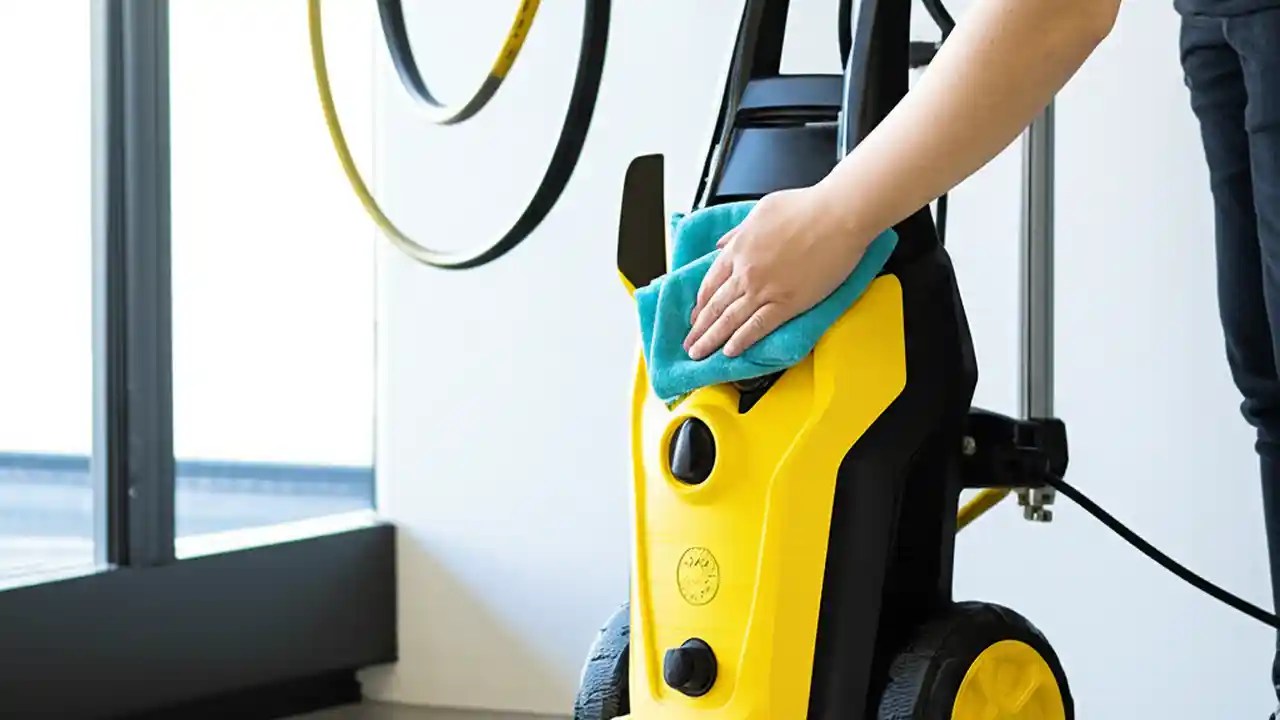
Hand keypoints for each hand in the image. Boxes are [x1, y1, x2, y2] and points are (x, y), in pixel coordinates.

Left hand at [684, 186, 873, 359]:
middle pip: (714, 306)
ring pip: (730, 320)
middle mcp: (745, 271)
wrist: (837, 215)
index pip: (710, 283)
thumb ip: (738, 231)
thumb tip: (722, 243)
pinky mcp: (787, 303)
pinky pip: (757, 327)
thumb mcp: (761, 211)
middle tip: (689, 344)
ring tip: (699, 354)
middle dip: (699, 328)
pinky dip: (741, 341)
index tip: (694, 316)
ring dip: (711, 340)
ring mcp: (764, 289)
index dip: (700, 304)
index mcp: (738, 248)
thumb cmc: (806, 207)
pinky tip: (730, 352)